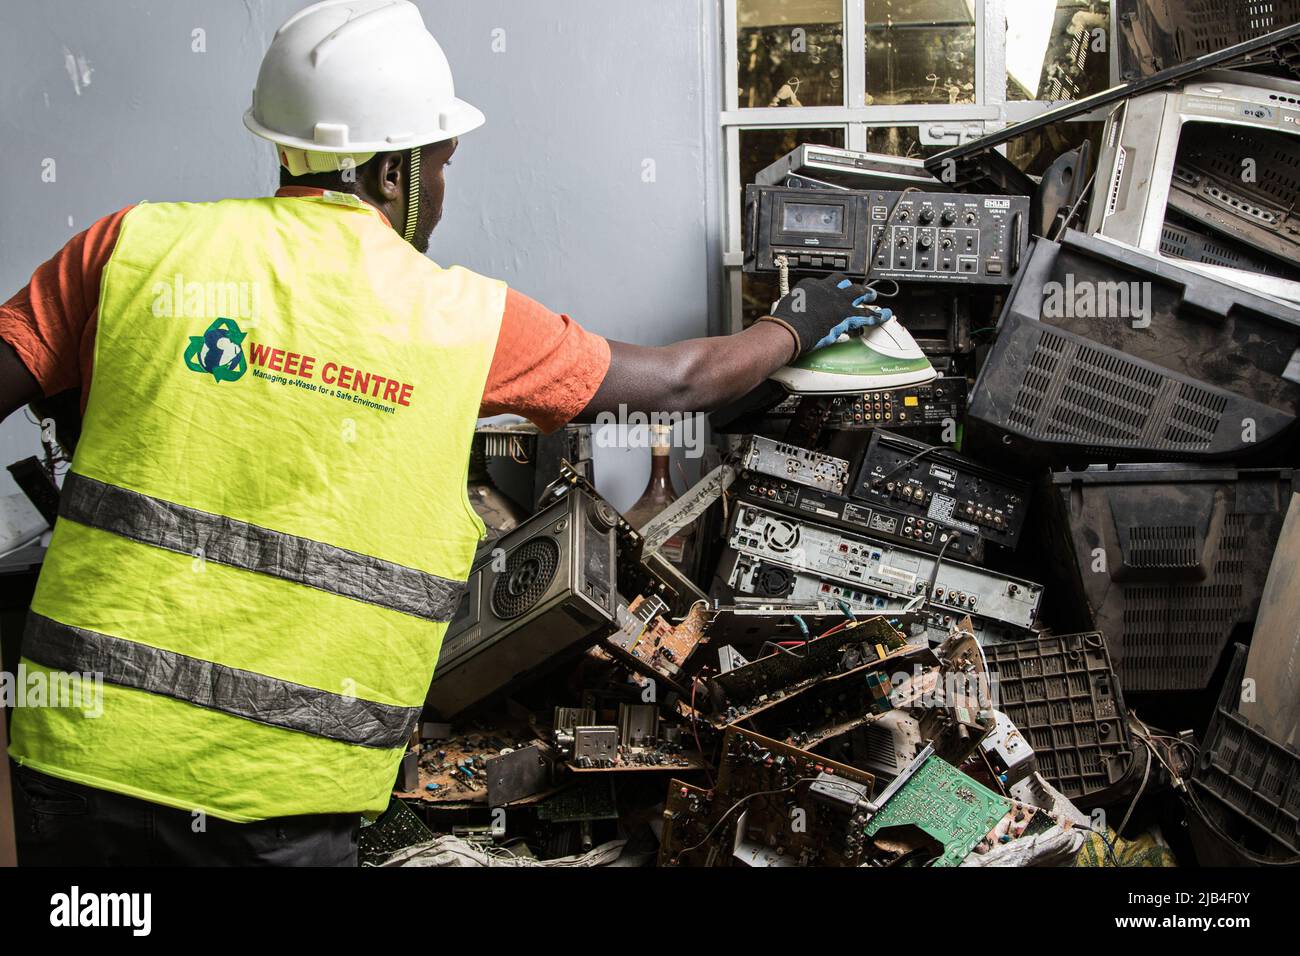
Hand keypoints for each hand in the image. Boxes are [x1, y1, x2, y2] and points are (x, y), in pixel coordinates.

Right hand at [759, 274, 887, 358]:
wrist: (790, 329)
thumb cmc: (785, 321)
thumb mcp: (788, 305)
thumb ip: (798, 305)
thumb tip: (798, 309)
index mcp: (811, 285)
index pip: (824, 284)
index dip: (829, 290)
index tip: (830, 293)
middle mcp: (827, 289)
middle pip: (844, 283)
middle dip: (851, 286)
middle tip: (856, 289)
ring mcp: (839, 300)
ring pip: (859, 294)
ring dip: (867, 295)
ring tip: (873, 296)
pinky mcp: (847, 314)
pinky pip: (866, 314)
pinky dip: (877, 315)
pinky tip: (884, 315)